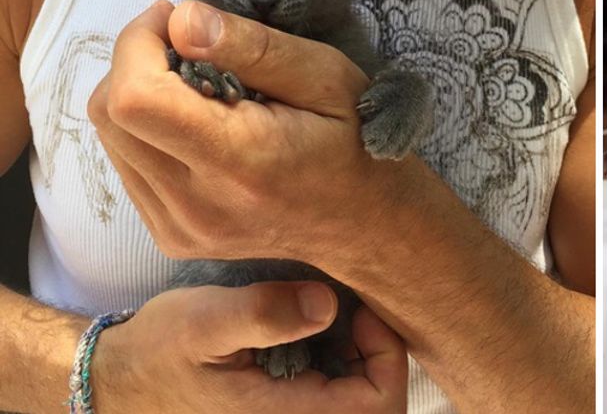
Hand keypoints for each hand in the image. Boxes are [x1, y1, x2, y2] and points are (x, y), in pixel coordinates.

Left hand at [87, 0, 441, 265]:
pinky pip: (127, 165)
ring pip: (111, 137)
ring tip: (197, 85)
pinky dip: (147, 130)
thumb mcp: (326, 76)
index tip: (174, 21)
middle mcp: (199, 204)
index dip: (138, 44)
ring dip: (138, 94)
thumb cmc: (355, 141)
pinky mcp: (171, 235)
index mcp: (241, 161)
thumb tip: (182, 21)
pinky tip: (196, 124)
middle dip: (136, 62)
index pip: (135, 98)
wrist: (366, 223)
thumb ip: (254, 47)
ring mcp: (180, 227)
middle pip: (110, 113)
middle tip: (188, 44)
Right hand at [91, 281, 406, 412]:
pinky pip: (336, 390)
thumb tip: (328, 303)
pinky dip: (341, 357)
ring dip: (360, 352)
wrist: (119, 380)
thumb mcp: (204, 322)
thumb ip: (264, 314)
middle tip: (353, 304)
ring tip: (337, 309)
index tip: (362, 310)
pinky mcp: (288, 408)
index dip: (387, 355)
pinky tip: (319, 324)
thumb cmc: (160, 351)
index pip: (378, 403)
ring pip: (360, 395)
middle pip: (377, 402)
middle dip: (378, 351)